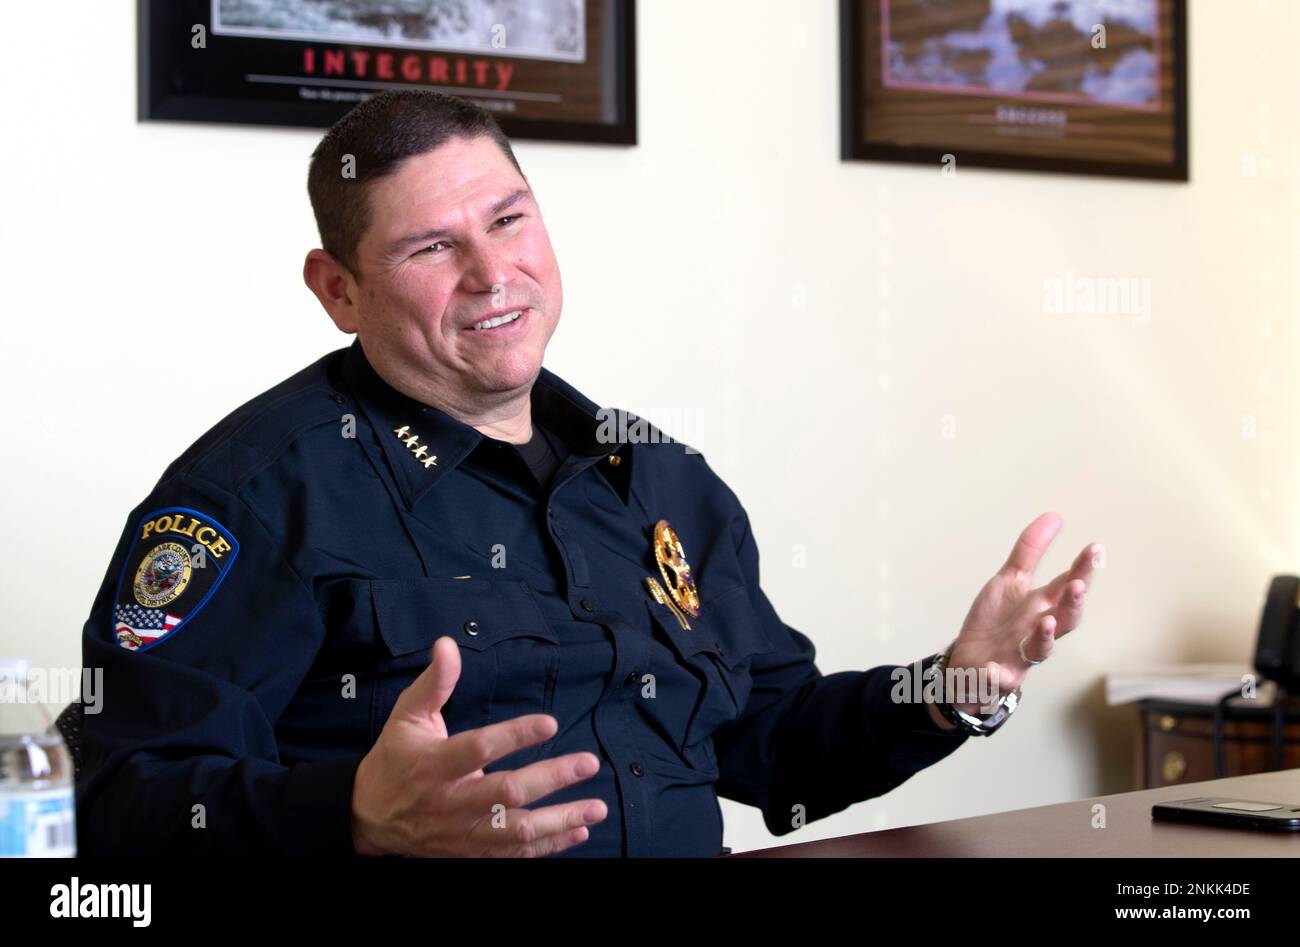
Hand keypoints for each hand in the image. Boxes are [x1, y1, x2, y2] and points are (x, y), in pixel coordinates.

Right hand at [350, 635, 607, 856]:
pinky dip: (548, 847)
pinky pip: (513, 856)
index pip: (478, 749)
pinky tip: (578, 832)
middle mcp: (450, 802)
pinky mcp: (469, 853)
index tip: (551, 722)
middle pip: (505, 794)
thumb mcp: (407, 715)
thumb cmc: (395, 759)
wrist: (368, 817)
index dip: (514, 736)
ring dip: (560, 821)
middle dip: (551, 779)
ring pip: (515, 831)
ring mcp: (461, 832)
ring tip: (597, 808)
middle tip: (588, 762)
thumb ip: (434, 682)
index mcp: (434, 765)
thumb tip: (447, 644)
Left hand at [945, 512, 1098, 715]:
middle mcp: (1039, 631)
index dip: (1082, 569)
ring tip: (1045, 621)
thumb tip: (1054, 517)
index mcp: (1042, 606)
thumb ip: (1030, 551)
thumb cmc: (998, 621)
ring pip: (1041, 650)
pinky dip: (995, 675)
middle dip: (1073, 604)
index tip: (1094, 548)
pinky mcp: (998, 677)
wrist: (969, 660)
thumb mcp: (1010, 581)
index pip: (1068, 586)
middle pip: (1066, 620)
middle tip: (1077, 585)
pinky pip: (998, 678)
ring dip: (1044, 637)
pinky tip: (991, 668)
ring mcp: (1021, 655)